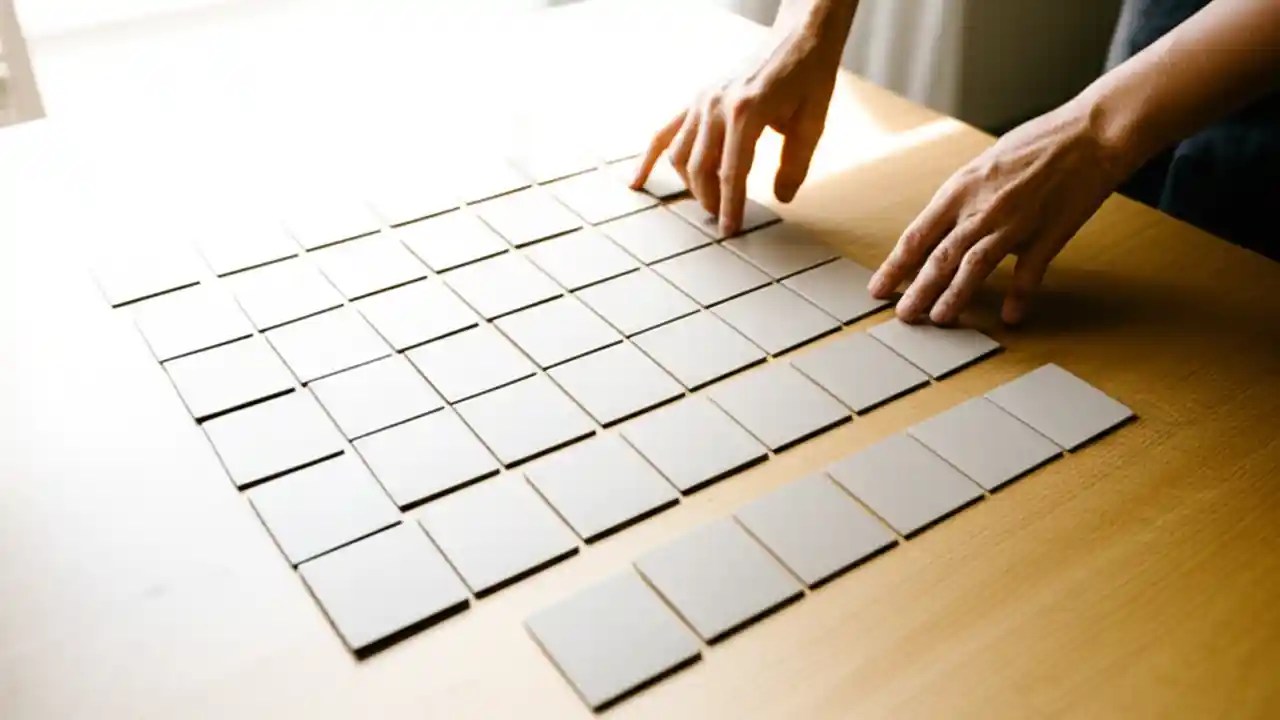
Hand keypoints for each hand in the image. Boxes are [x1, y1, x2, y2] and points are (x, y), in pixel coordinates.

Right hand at [630, 4, 851, 235]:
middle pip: (700, 168)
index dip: (730, 206)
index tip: (730, 230)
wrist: (796, 37)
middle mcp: (716, 106)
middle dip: (709, 199)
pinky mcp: (696, 99)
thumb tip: (781, 198)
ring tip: (707, 200)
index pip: (732, 172)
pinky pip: (664, 132)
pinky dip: (649, 158)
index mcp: (746, 112)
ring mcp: (701, 101)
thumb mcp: (812, 122)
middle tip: (722, 218)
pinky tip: (637, 181)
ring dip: (689, 183)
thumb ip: (795, 164)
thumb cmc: (808, 76)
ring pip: (679, 155)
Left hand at [868, 102, 1129, 324]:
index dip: (895, 266)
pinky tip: (1010, 318)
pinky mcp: (1048, 234)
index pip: (917, 236)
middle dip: (918, 291)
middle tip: (904, 315)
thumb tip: (942, 227)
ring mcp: (1015, 224)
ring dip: (955, 297)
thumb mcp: (985, 164)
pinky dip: (1018, 297)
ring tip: (940, 319)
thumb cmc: (1038, 143)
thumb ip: (963, 198)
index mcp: (960, 189)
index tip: (878, 288)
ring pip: (974, 268)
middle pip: (940, 258)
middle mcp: (981, 209)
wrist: (1091, 133)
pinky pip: (1029, 274)